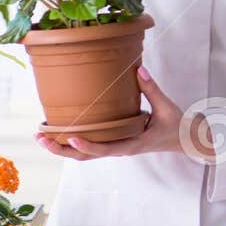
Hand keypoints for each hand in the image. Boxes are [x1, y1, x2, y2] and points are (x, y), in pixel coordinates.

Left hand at [36, 68, 217, 160]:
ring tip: (41, 136)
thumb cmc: (177, 125)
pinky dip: (73, 142)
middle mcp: (120, 149)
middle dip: (62, 149)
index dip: (87, 145)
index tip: (70, 137)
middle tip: (40, 138)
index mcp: (133, 145)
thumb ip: (152, 88)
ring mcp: (116, 147)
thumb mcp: (166, 107)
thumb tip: (138, 69)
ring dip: (63, 147)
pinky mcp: (115, 142)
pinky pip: (91, 146)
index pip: (106, 149)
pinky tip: (59, 132)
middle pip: (86, 156)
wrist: (185, 139)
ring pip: (85, 154)